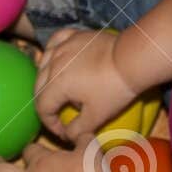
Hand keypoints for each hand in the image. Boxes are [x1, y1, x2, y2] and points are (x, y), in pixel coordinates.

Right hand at [33, 27, 139, 141]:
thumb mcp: (97, 116)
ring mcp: (63, 46)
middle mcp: (54, 63)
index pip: (42, 107)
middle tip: (59, 115)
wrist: (133, 59)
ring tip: (58, 89)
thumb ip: (77, 130)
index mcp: (56, 84)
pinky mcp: (75, 35)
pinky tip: (58, 58)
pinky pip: (55, 42)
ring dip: (46, 79)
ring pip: (44, 63)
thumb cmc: (115, 89)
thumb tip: (67, 135)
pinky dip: (53, 52)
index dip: (50, 123)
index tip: (63, 131)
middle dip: (46, 104)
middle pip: (39, 87)